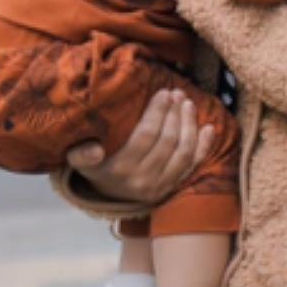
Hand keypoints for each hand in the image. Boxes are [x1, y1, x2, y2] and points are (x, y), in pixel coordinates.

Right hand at [66, 89, 215, 203]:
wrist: (108, 194)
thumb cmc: (96, 165)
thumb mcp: (78, 159)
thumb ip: (80, 154)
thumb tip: (95, 150)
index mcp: (120, 169)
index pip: (147, 135)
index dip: (159, 112)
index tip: (164, 92)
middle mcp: (142, 181)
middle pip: (167, 142)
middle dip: (175, 114)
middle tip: (178, 93)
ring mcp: (160, 187)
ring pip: (183, 153)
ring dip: (190, 126)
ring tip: (188, 104)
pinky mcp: (172, 188)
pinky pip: (192, 167)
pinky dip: (204, 147)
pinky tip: (209, 128)